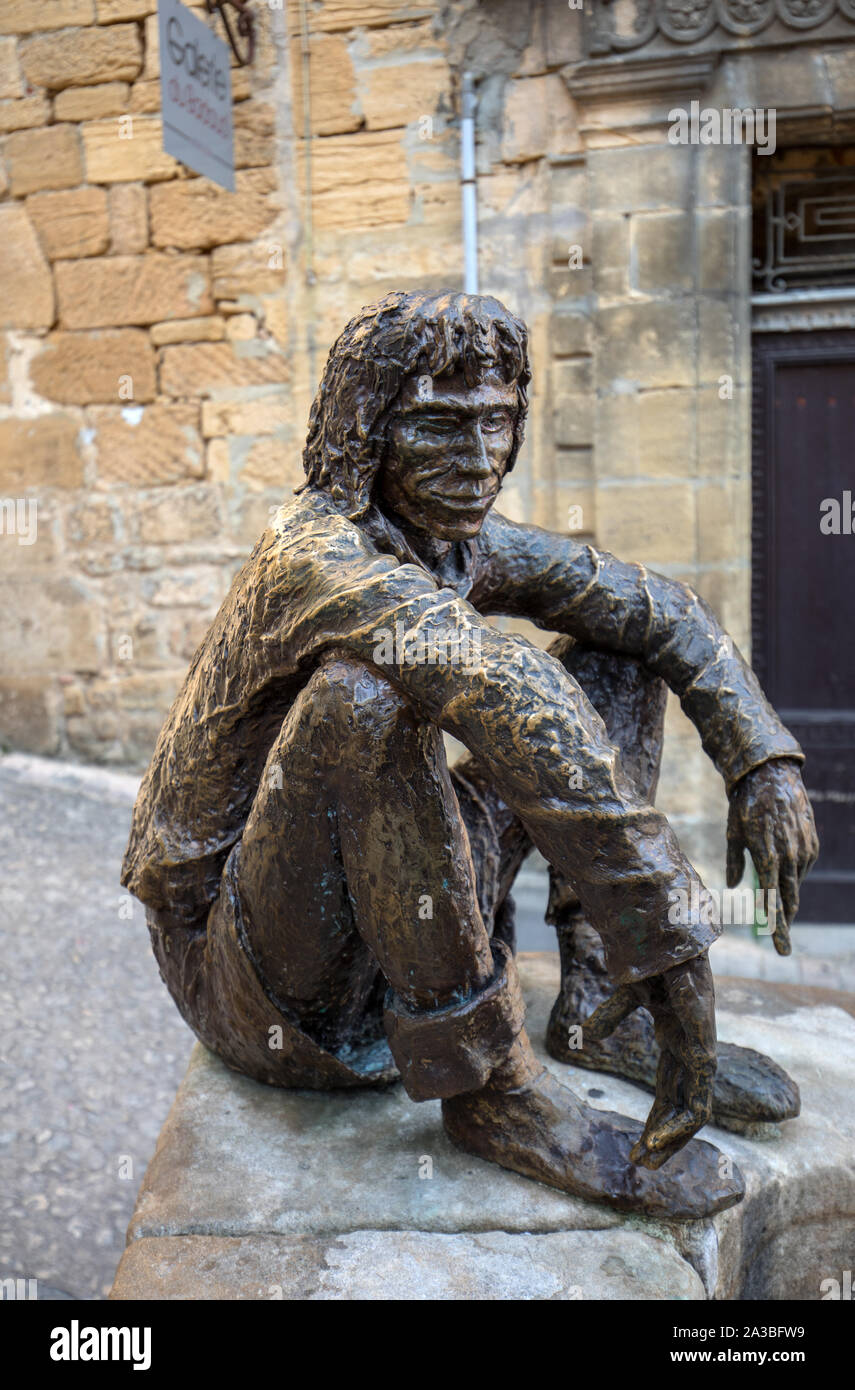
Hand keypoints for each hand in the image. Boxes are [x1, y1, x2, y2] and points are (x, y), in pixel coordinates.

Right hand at [582, 952, 715, 1168]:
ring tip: (647, 1161)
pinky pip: (697, 1103)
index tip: (637, 1146)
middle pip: (679, 1108)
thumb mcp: (628, 995)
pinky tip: (656, 1139)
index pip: (668, 1093)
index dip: (654, 1121)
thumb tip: (588, 1034)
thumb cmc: (656, 964)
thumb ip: (611, 1016)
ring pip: (692, 1114)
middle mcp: (691, 1056)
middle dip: (663, 1139)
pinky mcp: (705, 1058)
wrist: (671, 947)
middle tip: (642, 1164)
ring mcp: (701, 1058)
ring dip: (671, 1140)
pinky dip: (677, 1126)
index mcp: (676, 1043)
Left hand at [726, 758, 818, 955]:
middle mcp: (790, 858)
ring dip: (786, 893)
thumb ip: (734, 862)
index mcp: (767, 858)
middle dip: (785, 922)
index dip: (777, 927)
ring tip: (772, 887)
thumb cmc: (746, 806)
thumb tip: (733, 886)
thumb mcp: (733, 834)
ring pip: (796, 884)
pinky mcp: (812, 844)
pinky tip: (782, 863)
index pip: (773, 901)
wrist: (773, 776)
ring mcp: (804, 851)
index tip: (781, 948)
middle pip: (790, 900)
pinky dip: (792, 873)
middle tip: (782, 944)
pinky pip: (803, 868)